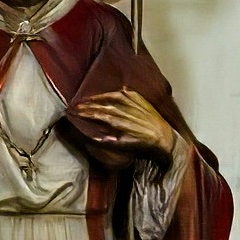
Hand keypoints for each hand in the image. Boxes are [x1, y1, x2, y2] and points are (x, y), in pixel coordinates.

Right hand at [63, 84, 177, 165]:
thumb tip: (94, 137)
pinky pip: (123, 93)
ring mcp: (134, 102)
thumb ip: (109, 142)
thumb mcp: (126, 147)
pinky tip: (106, 94)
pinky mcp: (140, 98)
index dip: (85, 113)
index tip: (74, 112)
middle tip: (75, 106)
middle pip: (102, 105)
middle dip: (87, 105)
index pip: (98, 115)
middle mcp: (126, 110)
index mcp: (122, 122)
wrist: (164, 138)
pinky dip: (113, 93)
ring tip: (86, 100)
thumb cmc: (144, 144)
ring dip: (97, 98)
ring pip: (111, 97)